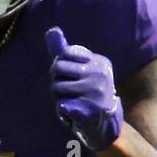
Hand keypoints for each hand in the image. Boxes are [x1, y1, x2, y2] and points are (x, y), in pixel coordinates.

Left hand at [45, 27, 122, 150]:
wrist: (105, 125)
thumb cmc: (89, 94)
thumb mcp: (81, 70)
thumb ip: (65, 52)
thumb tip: (51, 30)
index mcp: (99, 62)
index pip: (64, 54)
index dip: (60, 67)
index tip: (71, 77)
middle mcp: (100, 74)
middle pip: (57, 68)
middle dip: (56, 81)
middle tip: (67, 91)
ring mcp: (95, 92)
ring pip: (56, 87)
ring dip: (57, 97)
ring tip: (71, 102)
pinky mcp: (89, 111)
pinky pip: (60, 105)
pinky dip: (61, 110)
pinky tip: (72, 112)